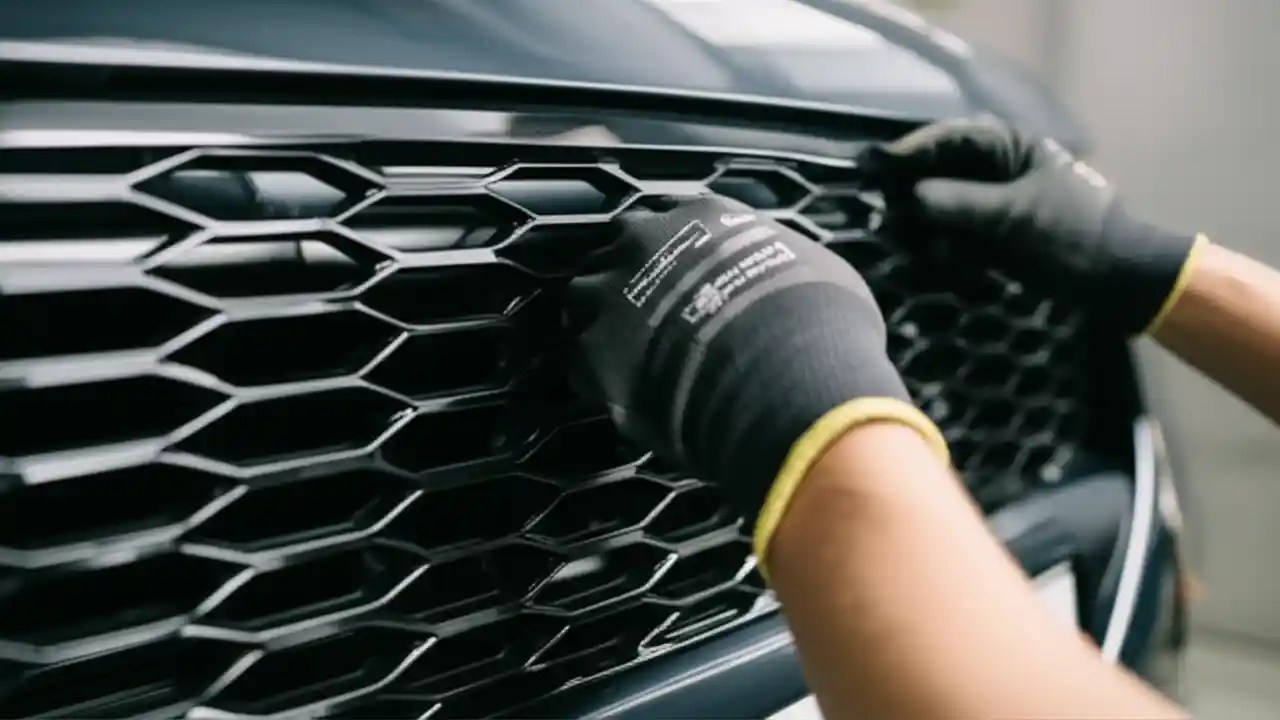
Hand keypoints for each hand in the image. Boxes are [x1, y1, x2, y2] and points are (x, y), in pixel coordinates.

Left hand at [567, 195, 946, 565]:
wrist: (785, 374)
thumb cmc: (816, 322)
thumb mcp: (817, 270)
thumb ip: (783, 266)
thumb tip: (797, 284)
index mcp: (699, 214)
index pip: (667, 218)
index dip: (671, 251)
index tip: (680, 275)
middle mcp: (645, 240)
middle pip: (614, 251)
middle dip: (626, 281)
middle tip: (650, 319)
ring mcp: (611, 293)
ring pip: (583, 301)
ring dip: (601, 326)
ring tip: (633, 361)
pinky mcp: (594, 352)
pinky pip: (582, 366)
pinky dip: (602, 383)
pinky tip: (632, 400)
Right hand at [859, 117, 1204, 335]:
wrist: (1116, 281)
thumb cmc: (1074, 236)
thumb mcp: (1014, 217)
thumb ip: (960, 204)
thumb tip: (910, 196)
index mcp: (1010, 147)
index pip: (949, 139)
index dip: (910, 150)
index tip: (875, 165)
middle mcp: (996, 169)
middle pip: (938, 170)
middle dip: (911, 189)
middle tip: (878, 205)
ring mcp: (992, 203)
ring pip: (940, 205)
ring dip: (921, 223)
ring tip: (899, 237)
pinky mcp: (990, 235)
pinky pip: (951, 234)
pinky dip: (936, 245)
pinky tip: (923, 256)